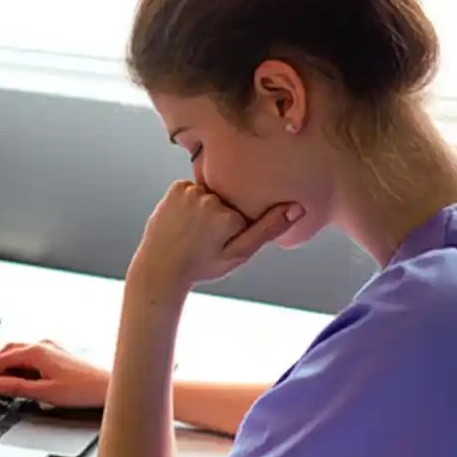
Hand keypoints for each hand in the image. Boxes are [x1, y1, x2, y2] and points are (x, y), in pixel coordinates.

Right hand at [0, 339, 109, 408]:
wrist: (107, 387)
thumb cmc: (82, 389)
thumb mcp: (44, 393)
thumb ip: (16, 388)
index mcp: (37, 352)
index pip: (3, 359)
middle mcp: (42, 346)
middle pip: (8, 351)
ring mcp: (50, 348)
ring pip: (18, 351)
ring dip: (3, 362)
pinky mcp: (56, 355)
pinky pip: (29, 354)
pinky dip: (16, 363)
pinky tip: (16, 373)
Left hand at [130, 181, 302, 291]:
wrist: (160, 268)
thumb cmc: (200, 266)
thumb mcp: (238, 255)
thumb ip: (268, 230)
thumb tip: (296, 207)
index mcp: (228, 216)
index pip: (247, 210)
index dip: (237, 228)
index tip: (222, 242)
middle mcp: (210, 198)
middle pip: (229, 199)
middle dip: (221, 216)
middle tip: (205, 239)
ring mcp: (190, 191)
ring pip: (211, 193)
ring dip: (205, 207)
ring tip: (192, 231)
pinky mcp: (176, 187)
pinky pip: (192, 188)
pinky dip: (190, 200)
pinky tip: (183, 220)